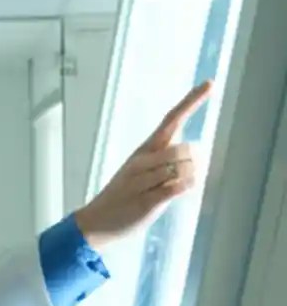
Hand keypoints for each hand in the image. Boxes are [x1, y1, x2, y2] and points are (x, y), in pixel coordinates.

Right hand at [74, 81, 213, 249]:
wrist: (95, 222)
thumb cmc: (124, 197)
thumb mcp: (143, 173)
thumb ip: (166, 160)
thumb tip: (195, 153)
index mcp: (143, 150)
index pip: (171, 120)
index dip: (191, 102)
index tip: (210, 83)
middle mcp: (142, 161)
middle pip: (183, 148)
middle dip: (194, 162)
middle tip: (184, 177)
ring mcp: (143, 180)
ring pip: (182, 167)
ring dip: (190, 177)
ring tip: (175, 189)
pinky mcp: (147, 200)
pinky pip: (176, 187)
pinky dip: (185, 187)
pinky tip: (180, 191)